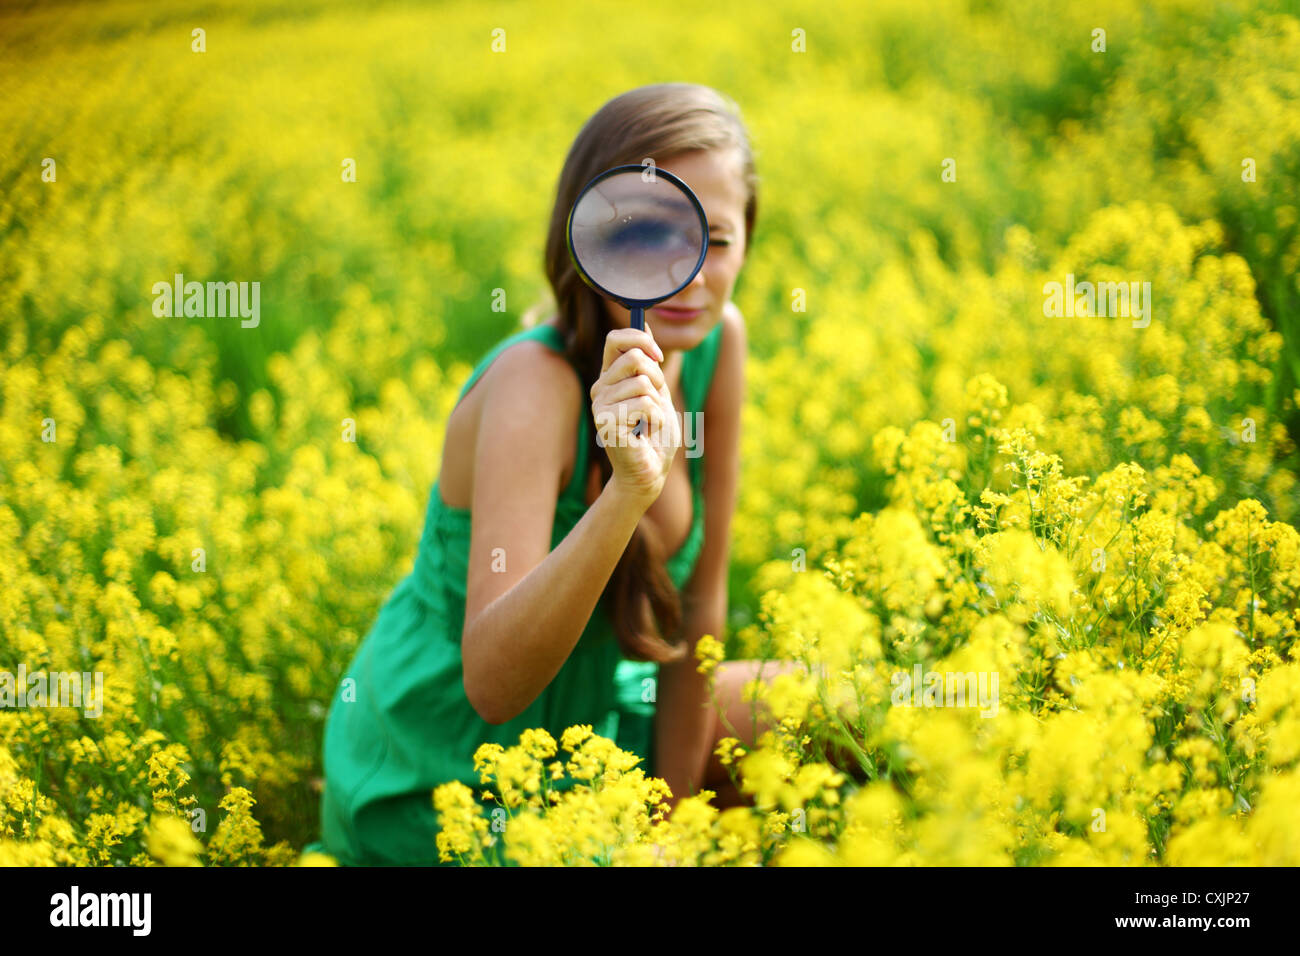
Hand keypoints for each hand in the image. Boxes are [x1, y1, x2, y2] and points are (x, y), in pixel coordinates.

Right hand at [589, 325, 681, 504]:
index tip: (658, 356)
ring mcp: (600, 406)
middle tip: (656, 404)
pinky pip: (645, 404)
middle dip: (657, 378)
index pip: (616, 340)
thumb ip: (650, 364)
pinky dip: (657, 420)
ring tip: (649, 424)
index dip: (640, 339)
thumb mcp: (657, 393)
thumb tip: (645, 325)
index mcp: (610, 379)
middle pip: (635, 357)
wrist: (649, 473)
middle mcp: (600, 389)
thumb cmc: (654, 437)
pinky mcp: (606, 422)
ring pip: (643, 383)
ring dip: (658, 405)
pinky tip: (647, 434)